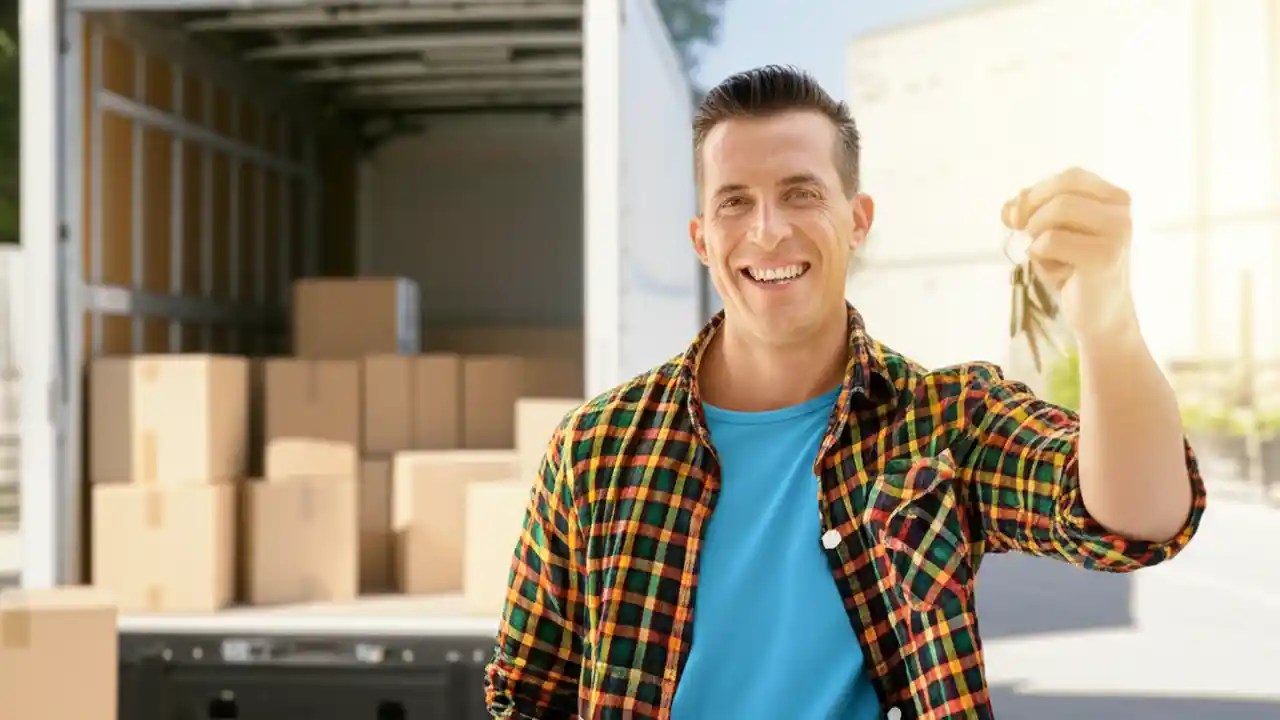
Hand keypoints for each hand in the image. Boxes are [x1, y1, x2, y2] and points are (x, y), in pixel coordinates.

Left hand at [1002, 167, 1138, 341]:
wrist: (1100, 316)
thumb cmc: (1074, 272)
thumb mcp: (1051, 233)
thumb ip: (1031, 212)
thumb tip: (1008, 209)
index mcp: (1114, 198)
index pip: (1070, 176)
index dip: (1037, 192)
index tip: (1017, 218)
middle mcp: (1121, 211)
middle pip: (1061, 190)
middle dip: (1032, 211)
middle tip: (1025, 236)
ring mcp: (1117, 232)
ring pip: (1057, 211)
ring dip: (1037, 235)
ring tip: (1048, 258)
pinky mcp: (1104, 256)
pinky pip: (1051, 241)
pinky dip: (1041, 257)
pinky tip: (1059, 274)